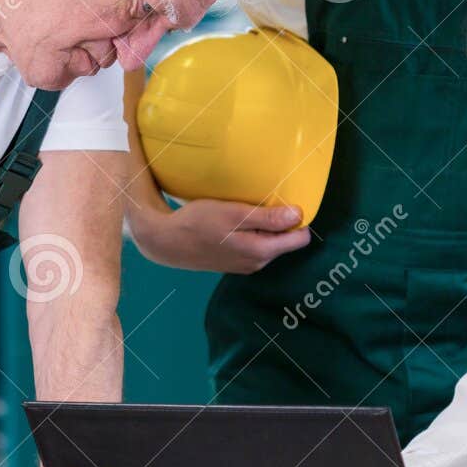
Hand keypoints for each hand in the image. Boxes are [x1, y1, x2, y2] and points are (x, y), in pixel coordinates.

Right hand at [131, 198, 310, 272]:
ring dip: (265, 228)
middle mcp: (258, 263)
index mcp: (261, 251)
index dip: (297, 218)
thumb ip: (267, 218)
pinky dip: (252, 234)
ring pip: (270, 243)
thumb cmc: (199, 222)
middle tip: (263, 201)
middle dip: (281, 223)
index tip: (286, 202)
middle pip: (286, 241)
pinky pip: (256, 246)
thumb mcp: (234, 214)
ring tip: (249, 210)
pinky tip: (237, 222)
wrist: (167, 242)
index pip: (300, 238)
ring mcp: (246, 265)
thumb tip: (298, 215)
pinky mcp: (235, 263)